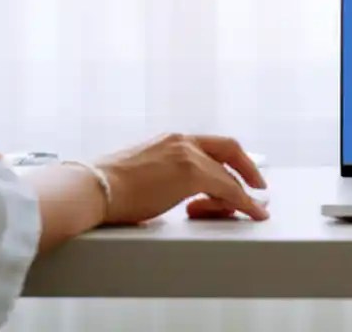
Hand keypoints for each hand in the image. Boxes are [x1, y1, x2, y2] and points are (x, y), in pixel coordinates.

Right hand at [94, 133, 267, 223]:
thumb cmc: (106, 189)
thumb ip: (164, 176)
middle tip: (259, 187)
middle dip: (247, 168)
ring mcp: (188, 155)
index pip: (208, 145)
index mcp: (169, 140)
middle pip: (228, 149)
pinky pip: (229, 189)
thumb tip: (175, 194)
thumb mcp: (141, 174)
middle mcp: (181, 141)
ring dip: (241, 195)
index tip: (237, 172)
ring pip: (228, 174)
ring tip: (250, 209)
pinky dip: (245, 202)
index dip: (228, 159)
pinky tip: (254, 211)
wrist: (92, 189)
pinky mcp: (192, 173)